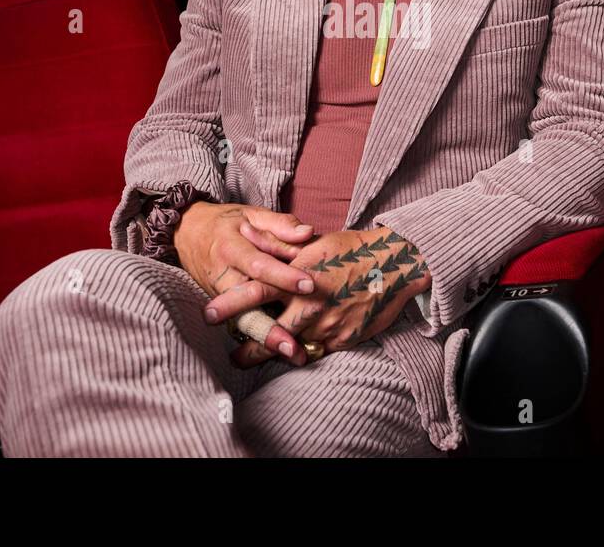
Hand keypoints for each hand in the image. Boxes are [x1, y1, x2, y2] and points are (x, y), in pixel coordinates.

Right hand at [173, 201, 319, 365]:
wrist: (186, 233)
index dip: (283, 276)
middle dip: (269, 327)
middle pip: (245, 305)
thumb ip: (279, 224)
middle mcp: (222, 274)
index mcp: (231, 247)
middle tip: (293, 345)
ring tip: (294, 354)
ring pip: (242, 320)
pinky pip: (241, 322)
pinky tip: (284, 351)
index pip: (259, 264)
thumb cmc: (227, 223)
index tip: (309, 285)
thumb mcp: (251, 214)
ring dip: (266, 339)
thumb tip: (307, 233)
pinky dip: (260, 338)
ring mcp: (219, 294)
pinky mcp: (221, 306)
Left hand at [202, 225, 430, 367]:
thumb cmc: (351, 249)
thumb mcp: (313, 245)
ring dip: (275, 352)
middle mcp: (310, 303)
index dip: (230, 305)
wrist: (395, 264)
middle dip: (247, 348)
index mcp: (299, 276)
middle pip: (270, 332)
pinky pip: (317, 351)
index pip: (256, 291)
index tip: (208, 315)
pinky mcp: (343, 339)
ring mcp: (327, 325)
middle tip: (232, 357)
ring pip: (293, 347)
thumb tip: (253, 248)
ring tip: (256, 359)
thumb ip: (284, 254)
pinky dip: (304, 351)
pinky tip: (294, 353)